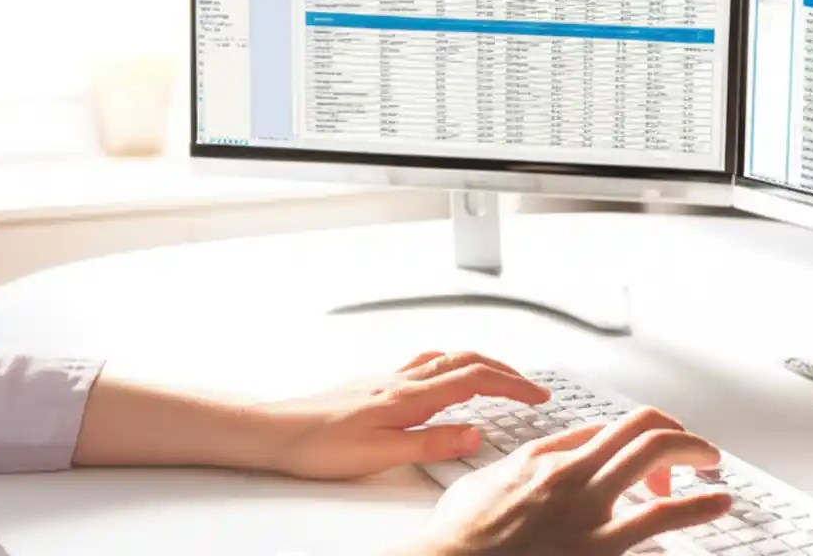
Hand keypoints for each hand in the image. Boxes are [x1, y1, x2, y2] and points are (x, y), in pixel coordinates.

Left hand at [254, 351, 549, 478]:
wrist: (275, 430)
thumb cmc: (319, 445)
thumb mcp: (382, 454)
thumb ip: (432, 443)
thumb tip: (474, 434)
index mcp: (411, 396)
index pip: (476, 380)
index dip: (513, 385)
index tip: (537, 396)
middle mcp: (403, 379)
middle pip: (468, 361)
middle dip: (506, 371)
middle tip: (531, 387)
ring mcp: (389, 377)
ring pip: (448, 358)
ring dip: (481, 363)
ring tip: (500, 377)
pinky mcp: (376, 382)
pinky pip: (426, 362)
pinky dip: (451, 363)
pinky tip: (445, 375)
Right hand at [401, 407, 731, 555]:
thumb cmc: (459, 539)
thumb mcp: (486, 482)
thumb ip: (525, 465)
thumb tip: (551, 454)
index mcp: (545, 459)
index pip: (607, 429)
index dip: (637, 437)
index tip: (650, 455)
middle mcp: (570, 473)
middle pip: (638, 429)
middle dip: (676, 433)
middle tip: (696, 451)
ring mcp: (586, 509)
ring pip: (652, 454)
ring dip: (692, 451)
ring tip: (711, 463)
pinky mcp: (597, 547)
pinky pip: (658, 517)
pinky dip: (697, 505)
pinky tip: (718, 502)